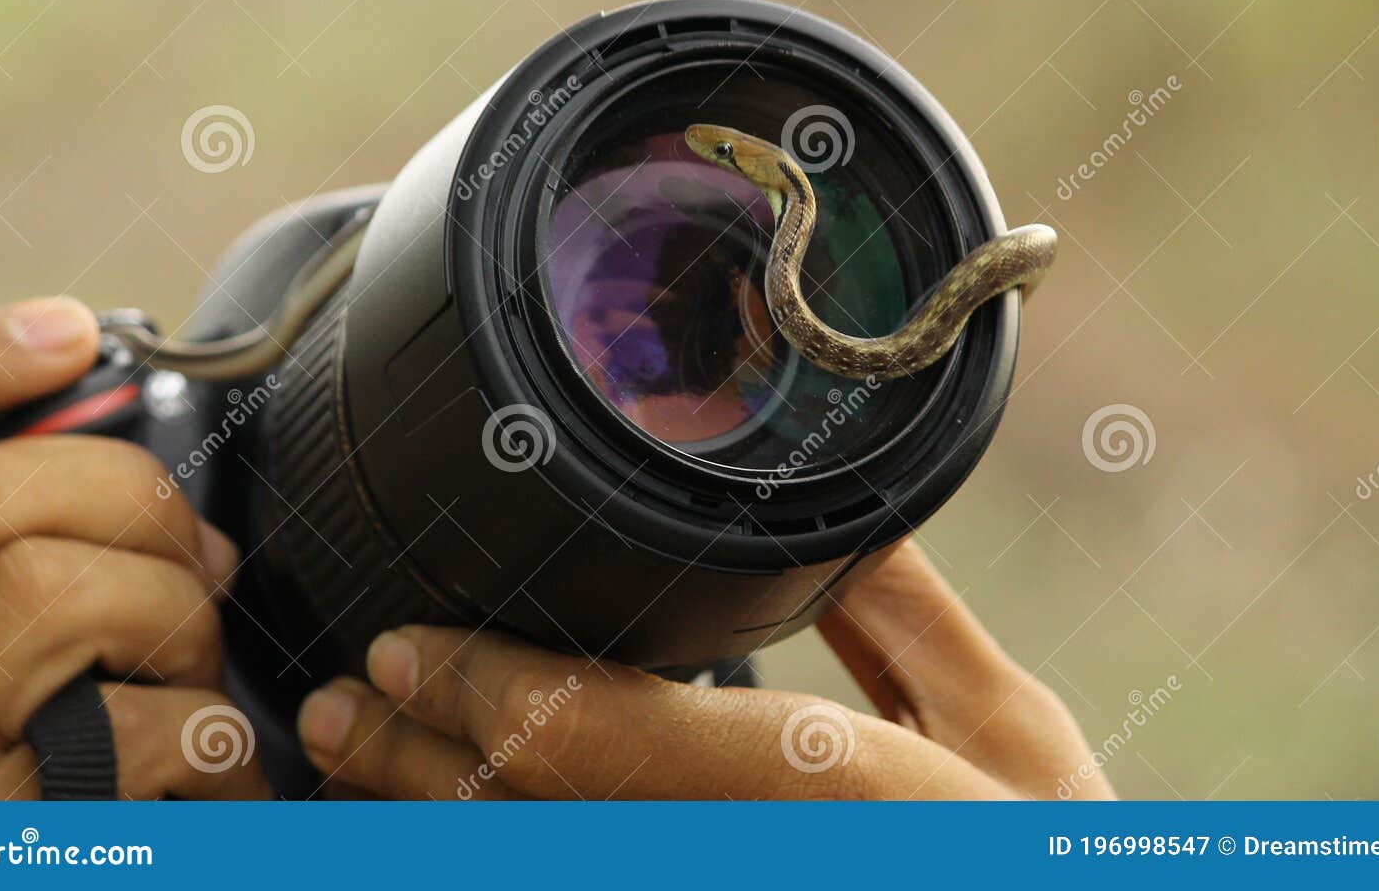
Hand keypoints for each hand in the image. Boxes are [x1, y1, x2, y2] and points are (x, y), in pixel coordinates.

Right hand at [0, 300, 266, 798]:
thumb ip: (13, 573)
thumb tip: (162, 508)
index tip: (67, 330)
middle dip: (126, 498)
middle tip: (193, 558)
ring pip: (55, 590)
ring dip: (170, 617)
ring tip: (189, 679)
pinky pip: (138, 733)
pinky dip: (214, 737)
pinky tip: (212, 777)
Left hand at [295, 541, 1114, 798]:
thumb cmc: (1039, 850)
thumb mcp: (1003, 727)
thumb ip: (908, 620)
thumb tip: (839, 521)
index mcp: (801, 792)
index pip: (589, 736)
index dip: (480, 686)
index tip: (406, 644)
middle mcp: (728, 843)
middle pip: (530, 808)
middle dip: (415, 752)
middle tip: (339, 700)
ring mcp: (704, 865)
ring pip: (531, 856)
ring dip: (425, 805)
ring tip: (350, 752)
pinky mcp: (703, 866)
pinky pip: (582, 861)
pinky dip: (502, 832)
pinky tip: (456, 812)